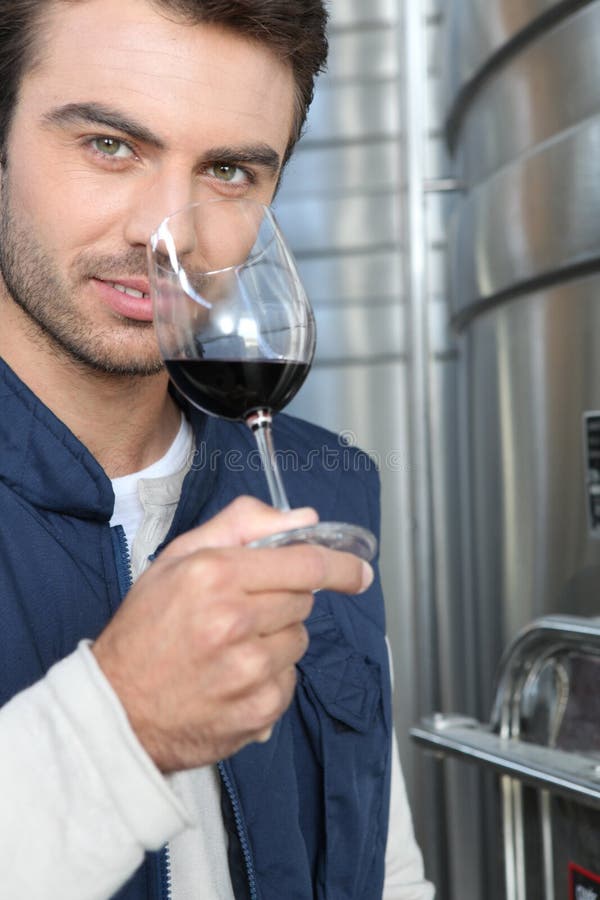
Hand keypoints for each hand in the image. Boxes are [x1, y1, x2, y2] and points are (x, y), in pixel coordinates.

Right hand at [92, 497, 372, 771]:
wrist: (115, 708)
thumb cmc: (144, 631)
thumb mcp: (177, 559)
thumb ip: (241, 526)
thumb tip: (303, 519)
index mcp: (215, 574)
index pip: (305, 563)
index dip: (340, 565)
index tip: (358, 570)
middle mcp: (234, 621)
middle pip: (303, 601)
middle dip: (281, 601)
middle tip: (239, 612)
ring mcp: (248, 670)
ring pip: (299, 641)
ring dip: (275, 640)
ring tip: (228, 648)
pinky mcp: (257, 711)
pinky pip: (289, 681)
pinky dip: (269, 678)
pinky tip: (230, 678)